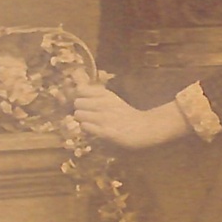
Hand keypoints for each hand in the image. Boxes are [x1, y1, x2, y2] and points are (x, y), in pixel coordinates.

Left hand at [73, 84, 189, 149]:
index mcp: (105, 94)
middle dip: (80, 109)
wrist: (145, 128)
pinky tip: (95, 131)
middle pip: (77, 102)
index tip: (84, 103)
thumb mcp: (112, 100)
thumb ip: (97, 97)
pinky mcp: (105, 131)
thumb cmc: (127, 115)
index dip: (80, 97)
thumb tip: (78, 93)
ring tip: (92, 124)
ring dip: (82, 120)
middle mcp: (103, 103)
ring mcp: (103, 117)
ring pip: (78, 114)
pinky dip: (87, 129)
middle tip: (88, 116)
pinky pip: (85, 127)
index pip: (81, 89)